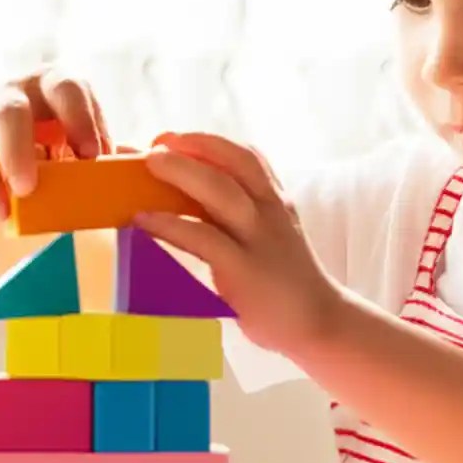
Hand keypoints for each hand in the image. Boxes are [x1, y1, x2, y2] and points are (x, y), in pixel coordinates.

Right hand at [0, 67, 128, 221]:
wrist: (46, 171)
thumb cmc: (81, 156)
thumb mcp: (101, 152)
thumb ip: (115, 161)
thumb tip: (134, 169)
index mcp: (58, 86)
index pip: (67, 90)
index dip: (78, 119)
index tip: (90, 156)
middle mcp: (17, 92)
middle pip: (10, 112)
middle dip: (16, 151)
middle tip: (27, 189)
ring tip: (2, 212)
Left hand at [137, 132, 346, 357]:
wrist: (319, 323)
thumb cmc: (284, 281)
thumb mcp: (271, 236)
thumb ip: (241, 216)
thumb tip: (187, 198)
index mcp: (276, 201)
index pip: (247, 156)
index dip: (207, 142)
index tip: (172, 138)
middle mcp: (270, 212)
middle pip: (232, 163)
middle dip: (190, 147)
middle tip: (153, 147)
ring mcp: (258, 240)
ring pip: (220, 191)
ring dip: (181, 172)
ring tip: (146, 165)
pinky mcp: (243, 271)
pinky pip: (204, 238)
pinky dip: (170, 224)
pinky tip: (143, 219)